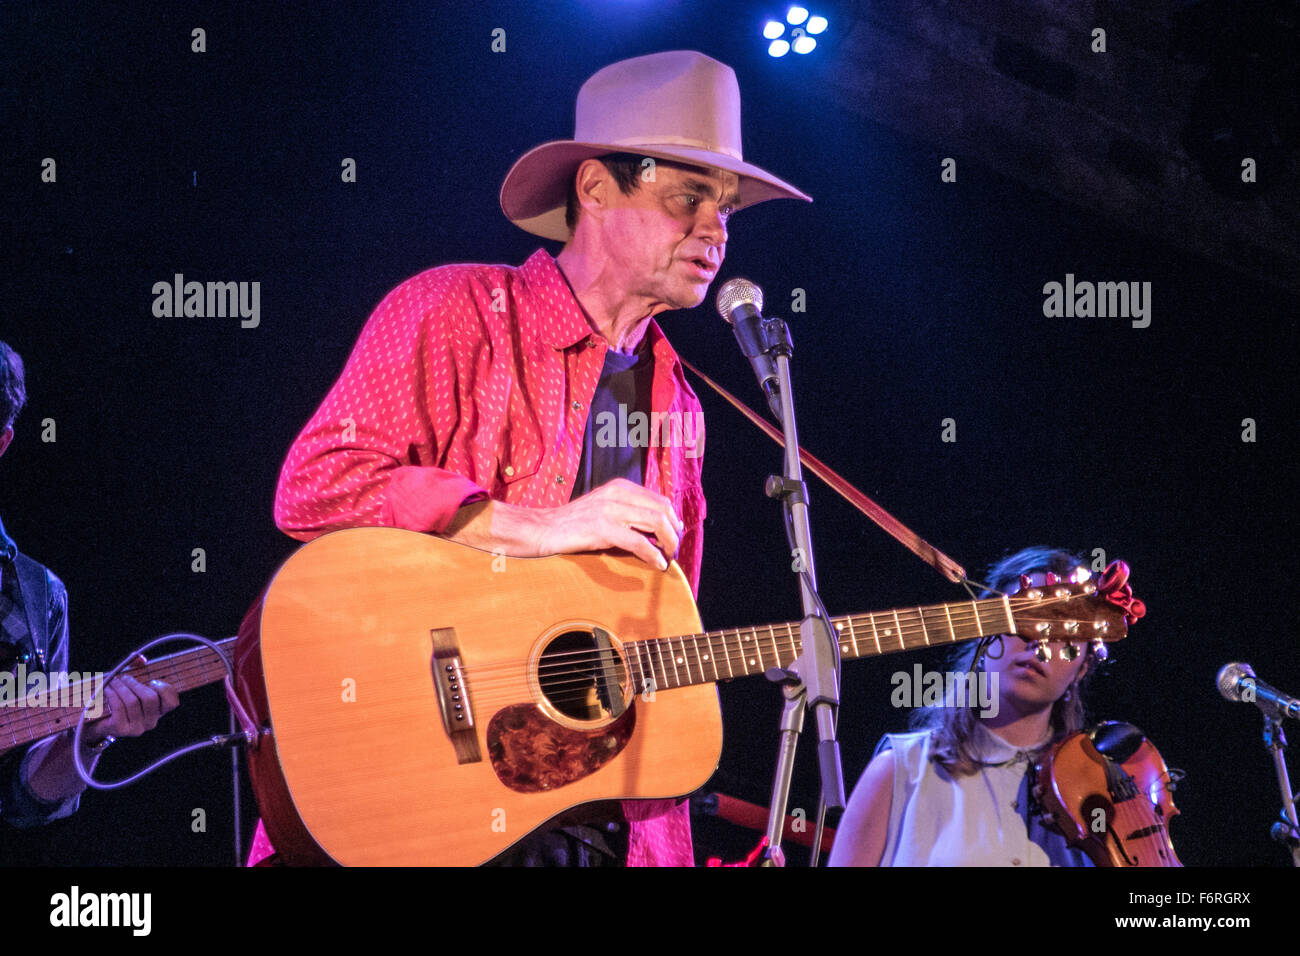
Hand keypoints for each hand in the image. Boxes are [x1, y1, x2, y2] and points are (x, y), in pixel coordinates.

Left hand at [83, 655, 180, 745]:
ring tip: (112, 681)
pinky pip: (119, 707)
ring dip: (121, 687)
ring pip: (133, 702)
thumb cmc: (117, 702)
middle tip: (124, 677)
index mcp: (158, 712)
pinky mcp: (121, 729)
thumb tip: (140, 658)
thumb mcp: (130, 687)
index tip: (152, 681)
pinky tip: (107, 689)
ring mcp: (137, 728)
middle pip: (150, 699)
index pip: (172, 702)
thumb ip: (137, 670)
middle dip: (135, 684)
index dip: (164, 689)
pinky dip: (113, 695)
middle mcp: (151, 722)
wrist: (96, 725)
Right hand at [532, 479, 683, 570]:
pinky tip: (657, 564)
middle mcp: (617, 493)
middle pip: (663, 509)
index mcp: (620, 487)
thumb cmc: (573, 524)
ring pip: (656, 522)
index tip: (675, 537)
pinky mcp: (602, 528)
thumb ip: (627, 512)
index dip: (673, 520)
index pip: (660, 500)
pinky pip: (639, 542)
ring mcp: (609, 509)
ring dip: (669, 542)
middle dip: (675, 532)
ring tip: (668, 557)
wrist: (542, 528)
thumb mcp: (603, 509)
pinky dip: (653, 555)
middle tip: (674, 550)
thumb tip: (656, 530)